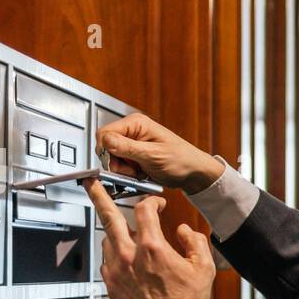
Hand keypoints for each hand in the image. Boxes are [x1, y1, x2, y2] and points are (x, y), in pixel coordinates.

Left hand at [86, 180, 215, 298]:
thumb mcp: (203, 268)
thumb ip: (195, 242)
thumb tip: (183, 231)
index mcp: (153, 247)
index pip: (144, 210)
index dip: (152, 202)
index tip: (157, 205)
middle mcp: (129, 255)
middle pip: (109, 215)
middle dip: (99, 195)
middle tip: (92, 183)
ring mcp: (116, 269)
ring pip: (108, 239)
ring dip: (116, 232)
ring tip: (124, 232)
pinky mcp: (110, 284)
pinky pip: (107, 261)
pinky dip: (115, 256)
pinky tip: (125, 260)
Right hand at [96, 112, 226, 194]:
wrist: (194, 173)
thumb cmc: (181, 160)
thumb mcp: (152, 155)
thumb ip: (127, 148)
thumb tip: (105, 140)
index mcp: (136, 123)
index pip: (104, 133)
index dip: (106, 151)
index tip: (117, 164)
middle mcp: (132, 131)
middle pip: (105, 147)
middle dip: (116, 163)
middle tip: (132, 171)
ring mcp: (133, 143)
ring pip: (112, 158)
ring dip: (123, 170)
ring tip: (139, 172)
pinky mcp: (134, 155)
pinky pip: (121, 165)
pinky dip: (128, 173)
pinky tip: (140, 174)